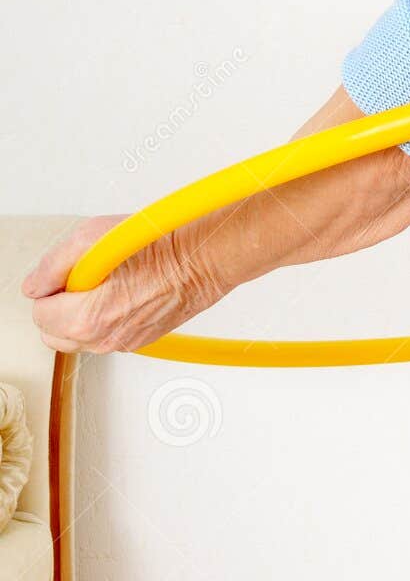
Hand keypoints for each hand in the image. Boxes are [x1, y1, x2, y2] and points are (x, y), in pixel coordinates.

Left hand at [22, 214, 232, 353]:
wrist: (202, 259)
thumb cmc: (158, 246)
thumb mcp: (92, 238)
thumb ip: (52, 265)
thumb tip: (36, 285)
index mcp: (86, 318)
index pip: (39, 313)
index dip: (49, 288)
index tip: (67, 273)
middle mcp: (103, 339)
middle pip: (54, 333)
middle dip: (60, 306)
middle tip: (81, 280)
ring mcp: (122, 343)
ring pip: (78, 337)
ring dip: (81, 314)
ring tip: (105, 284)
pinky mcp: (138, 340)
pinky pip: (104, 335)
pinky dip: (105, 317)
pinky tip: (123, 291)